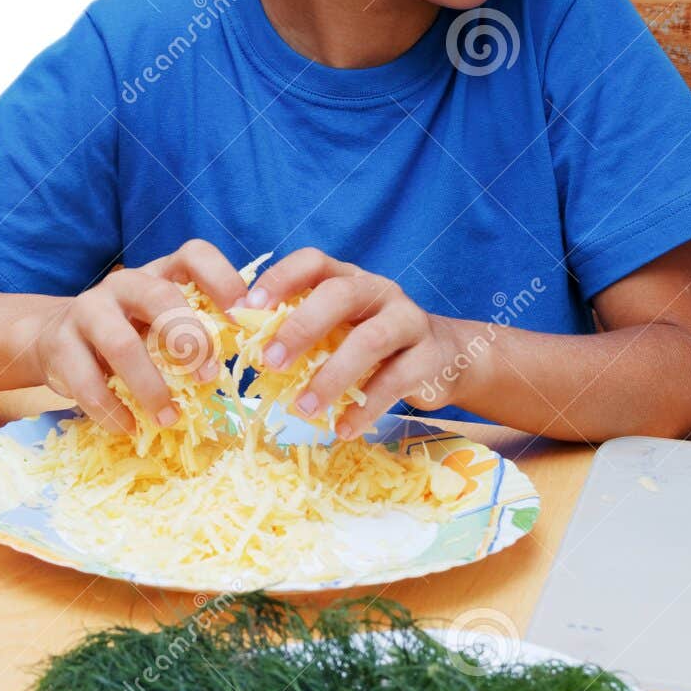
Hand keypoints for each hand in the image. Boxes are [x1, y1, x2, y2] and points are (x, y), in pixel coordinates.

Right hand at [33, 239, 245, 434]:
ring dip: (150, 387)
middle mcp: (124, 284)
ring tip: (170, 418)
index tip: (242, 315)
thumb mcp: (163, 325)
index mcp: (160, 273)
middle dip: (188, 337)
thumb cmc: (130, 335)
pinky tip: (129, 426)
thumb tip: (242, 359)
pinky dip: (112, 410)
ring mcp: (88, 310)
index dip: (222, 279)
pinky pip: (87, 381)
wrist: (56, 339)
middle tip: (208, 376)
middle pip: (159, 297)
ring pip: (121, 344)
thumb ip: (196, 333)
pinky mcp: (61, 344)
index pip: (193, 255)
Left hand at [237, 247, 465, 436]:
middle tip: (270, 362)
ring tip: (303, 408)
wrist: (442, 358)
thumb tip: (247, 344)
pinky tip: (343, 428)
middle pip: (340, 294)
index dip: (281, 279)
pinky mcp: (429, 357)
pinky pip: (395, 380)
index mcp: (350, 277)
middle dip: (301, 327)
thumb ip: (302, 329)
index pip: (314, 262)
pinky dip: (366, 407)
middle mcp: (380, 291)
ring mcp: (409, 320)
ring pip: (370, 340)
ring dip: (332, 376)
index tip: (249, 308)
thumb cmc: (373, 343)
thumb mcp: (339, 328)